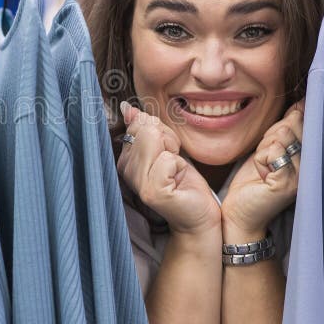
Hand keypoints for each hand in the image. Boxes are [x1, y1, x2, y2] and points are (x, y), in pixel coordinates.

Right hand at [117, 101, 219, 234]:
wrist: (198, 215)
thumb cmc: (183, 182)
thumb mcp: (166, 148)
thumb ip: (147, 128)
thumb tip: (128, 108)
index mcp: (125, 158)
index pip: (140, 123)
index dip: (160, 133)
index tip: (166, 153)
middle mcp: (125, 169)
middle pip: (148, 129)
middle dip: (168, 141)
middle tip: (173, 164)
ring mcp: (136, 181)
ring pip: (155, 139)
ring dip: (174, 153)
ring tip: (175, 171)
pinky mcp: (151, 191)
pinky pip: (168, 159)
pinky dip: (180, 166)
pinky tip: (178, 181)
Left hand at [222, 99, 304, 235]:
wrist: (241, 214)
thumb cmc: (253, 182)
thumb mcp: (269, 150)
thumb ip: (283, 130)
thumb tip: (298, 104)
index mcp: (310, 155)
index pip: (304, 120)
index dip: (286, 121)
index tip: (274, 140)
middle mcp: (312, 165)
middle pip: (291, 125)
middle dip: (270, 136)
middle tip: (266, 159)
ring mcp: (303, 175)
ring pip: (281, 136)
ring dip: (264, 149)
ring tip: (264, 168)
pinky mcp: (289, 182)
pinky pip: (273, 152)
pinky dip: (260, 159)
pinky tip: (262, 175)